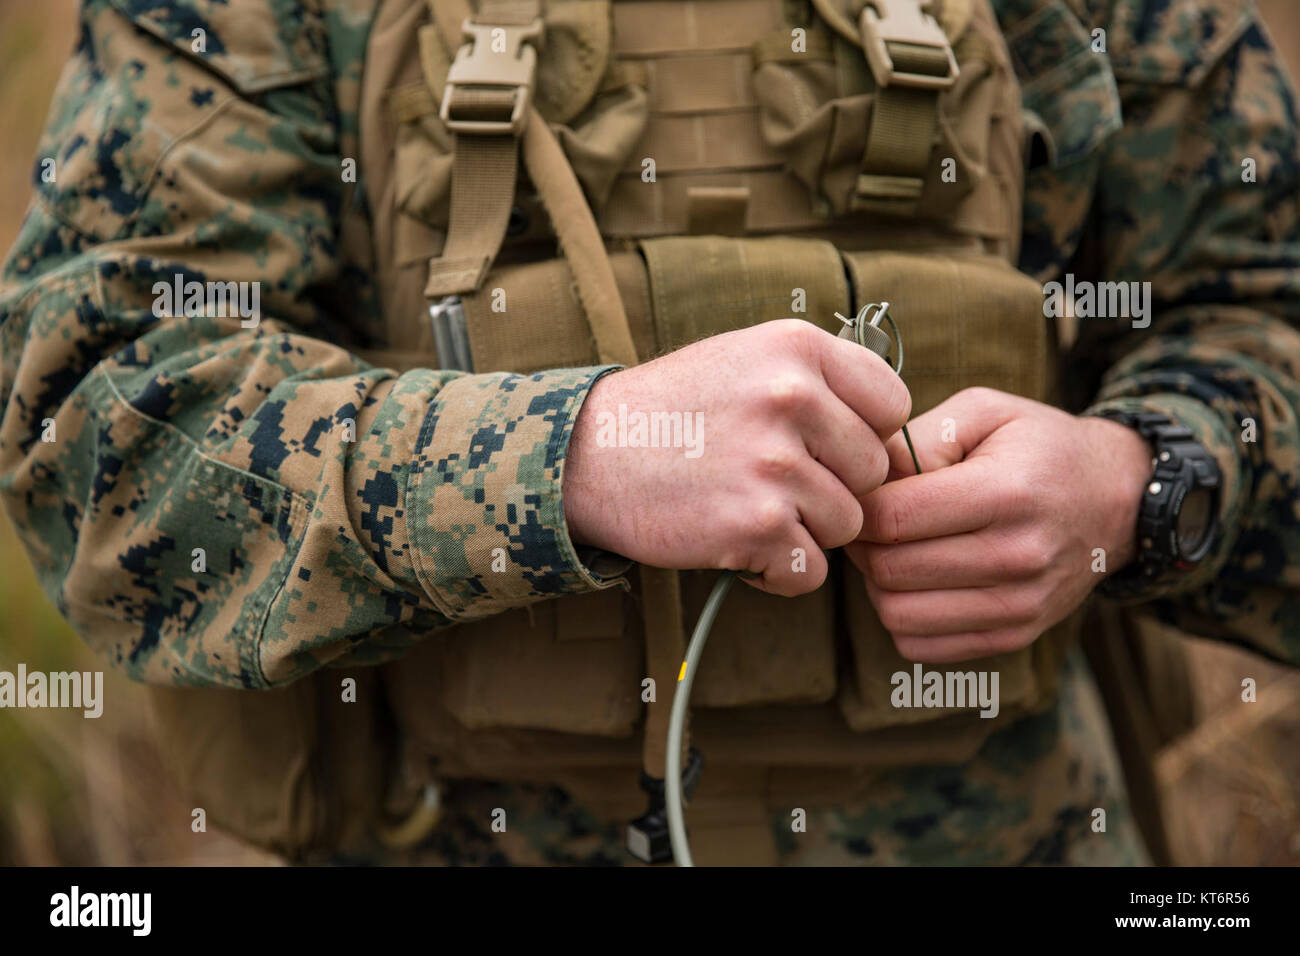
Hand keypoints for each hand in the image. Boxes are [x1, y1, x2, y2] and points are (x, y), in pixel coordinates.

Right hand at [563, 320, 911, 595]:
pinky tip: (738, 544)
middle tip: (771, 483)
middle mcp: (791, 398)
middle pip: (874, 473)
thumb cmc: (675, 410)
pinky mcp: (754, 526)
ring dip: (804, 531)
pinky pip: (810, 571)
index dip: (862, 436)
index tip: (821, 446)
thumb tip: (896, 437)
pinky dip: (777, 572)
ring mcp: (774, 464)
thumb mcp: (748, 358)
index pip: (892, 406)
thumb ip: (822, 382)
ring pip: (847, 525)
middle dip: (833, 488)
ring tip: (747, 507)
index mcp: (798, 347)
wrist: (586, 455)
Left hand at [847, 387, 1151, 661]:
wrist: (1118, 498)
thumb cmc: (1038, 447)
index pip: (893, 519)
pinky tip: (916, 583)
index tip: (861, 494)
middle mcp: (1017, 556)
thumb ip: (915, 439)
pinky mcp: (1016, 635)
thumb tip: (860, 480)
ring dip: (877, 585)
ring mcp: (1020, 605)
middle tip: (869, 524)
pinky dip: (902, 618)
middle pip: (889, 570)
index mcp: (1005, 492)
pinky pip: (922, 646)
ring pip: (897, 614)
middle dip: (862, 545)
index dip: (858, 508)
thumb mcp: (983, 412)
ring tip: (891, 551)